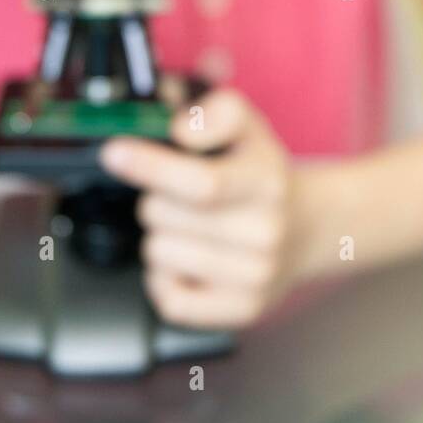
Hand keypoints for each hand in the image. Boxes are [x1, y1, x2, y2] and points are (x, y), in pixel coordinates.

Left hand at [99, 88, 297, 329]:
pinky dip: (163, 277)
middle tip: (178, 192)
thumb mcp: (248, 128)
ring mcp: (255, 276)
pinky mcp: (241, 310)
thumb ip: (215, 112)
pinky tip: (187, 258)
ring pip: (157, 253)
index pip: (202, 182)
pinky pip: (168, 299)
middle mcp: (265, 231)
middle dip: (153, 196)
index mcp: (265, 180)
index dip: (150, 166)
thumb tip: (177, 126)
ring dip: (160, 235)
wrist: (308, 227)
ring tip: (191, 226)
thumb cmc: (261, 175)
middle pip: (163, 214)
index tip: (114, 153)